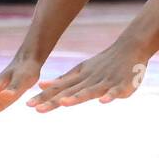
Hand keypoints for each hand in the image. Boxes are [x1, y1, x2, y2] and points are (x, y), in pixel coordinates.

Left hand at [26, 40, 149, 112]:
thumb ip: (62, 80)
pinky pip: (115, 92)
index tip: (28, 105)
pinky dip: (109, 96)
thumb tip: (40, 86)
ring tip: (64, 103)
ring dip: (77, 97)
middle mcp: (89, 80)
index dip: (44, 97)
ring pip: (89, 91)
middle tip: (37, 109)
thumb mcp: (81, 70)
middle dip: (54, 101)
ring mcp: (105, 82)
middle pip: (70, 92)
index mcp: (80, 78)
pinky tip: (103, 102)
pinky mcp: (122, 85)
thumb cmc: (104, 62)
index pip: (59, 89)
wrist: (130, 48)